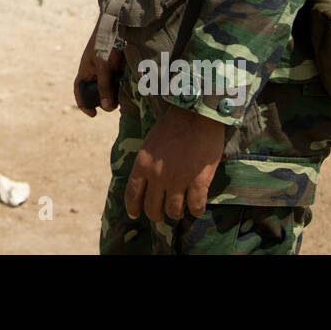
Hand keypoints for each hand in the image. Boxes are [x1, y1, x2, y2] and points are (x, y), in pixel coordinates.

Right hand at [73, 22, 123, 115]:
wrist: (119, 22)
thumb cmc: (106, 42)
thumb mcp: (103, 65)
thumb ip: (104, 86)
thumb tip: (106, 108)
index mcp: (86, 70)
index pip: (79, 90)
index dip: (83, 104)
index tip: (93, 114)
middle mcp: (95, 70)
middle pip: (97, 91)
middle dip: (104, 100)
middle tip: (114, 105)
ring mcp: (107, 68)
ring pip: (110, 86)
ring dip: (116, 93)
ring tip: (124, 95)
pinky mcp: (119, 65)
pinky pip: (120, 79)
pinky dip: (124, 85)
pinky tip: (131, 86)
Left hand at [124, 106, 224, 221]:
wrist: (196, 114)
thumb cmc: (172, 125)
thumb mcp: (150, 143)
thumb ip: (146, 163)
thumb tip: (145, 180)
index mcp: (142, 164)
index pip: (132, 194)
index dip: (133, 208)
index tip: (135, 214)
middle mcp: (157, 176)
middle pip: (152, 209)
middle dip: (157, 214)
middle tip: (163, 213)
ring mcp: (178, 180)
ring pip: (173, 211)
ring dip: (177, 213)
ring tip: (181, 209)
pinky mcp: (198, 181)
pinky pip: (196, 207)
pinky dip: (196, 210)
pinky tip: (197, 207)